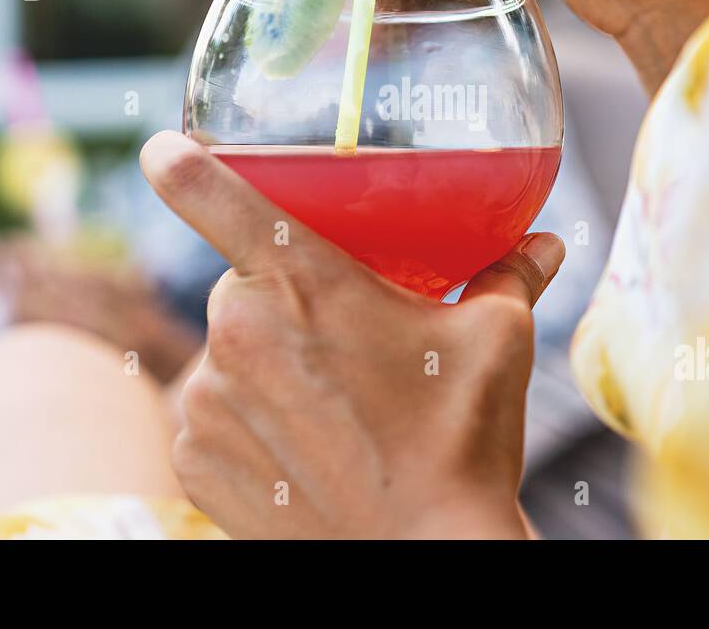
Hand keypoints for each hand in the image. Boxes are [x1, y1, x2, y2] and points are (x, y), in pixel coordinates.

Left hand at [140, 131, 564, 538]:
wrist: (422, 559)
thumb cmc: (459, 443)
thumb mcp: (497, 341)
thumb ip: (509, 276)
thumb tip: (544, 244)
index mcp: (302, 282)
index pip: (212, 195)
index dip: (182, 164)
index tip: (163, 149)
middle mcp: (236, 333)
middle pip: (245, 283)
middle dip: (289, 298)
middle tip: (348, 335)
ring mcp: (207, 402)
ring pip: (230, 351)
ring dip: (269, 361)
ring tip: (338, 405)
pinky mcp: (192, 460)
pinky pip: (212, 413)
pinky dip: (249, 418)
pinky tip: (307, 443)